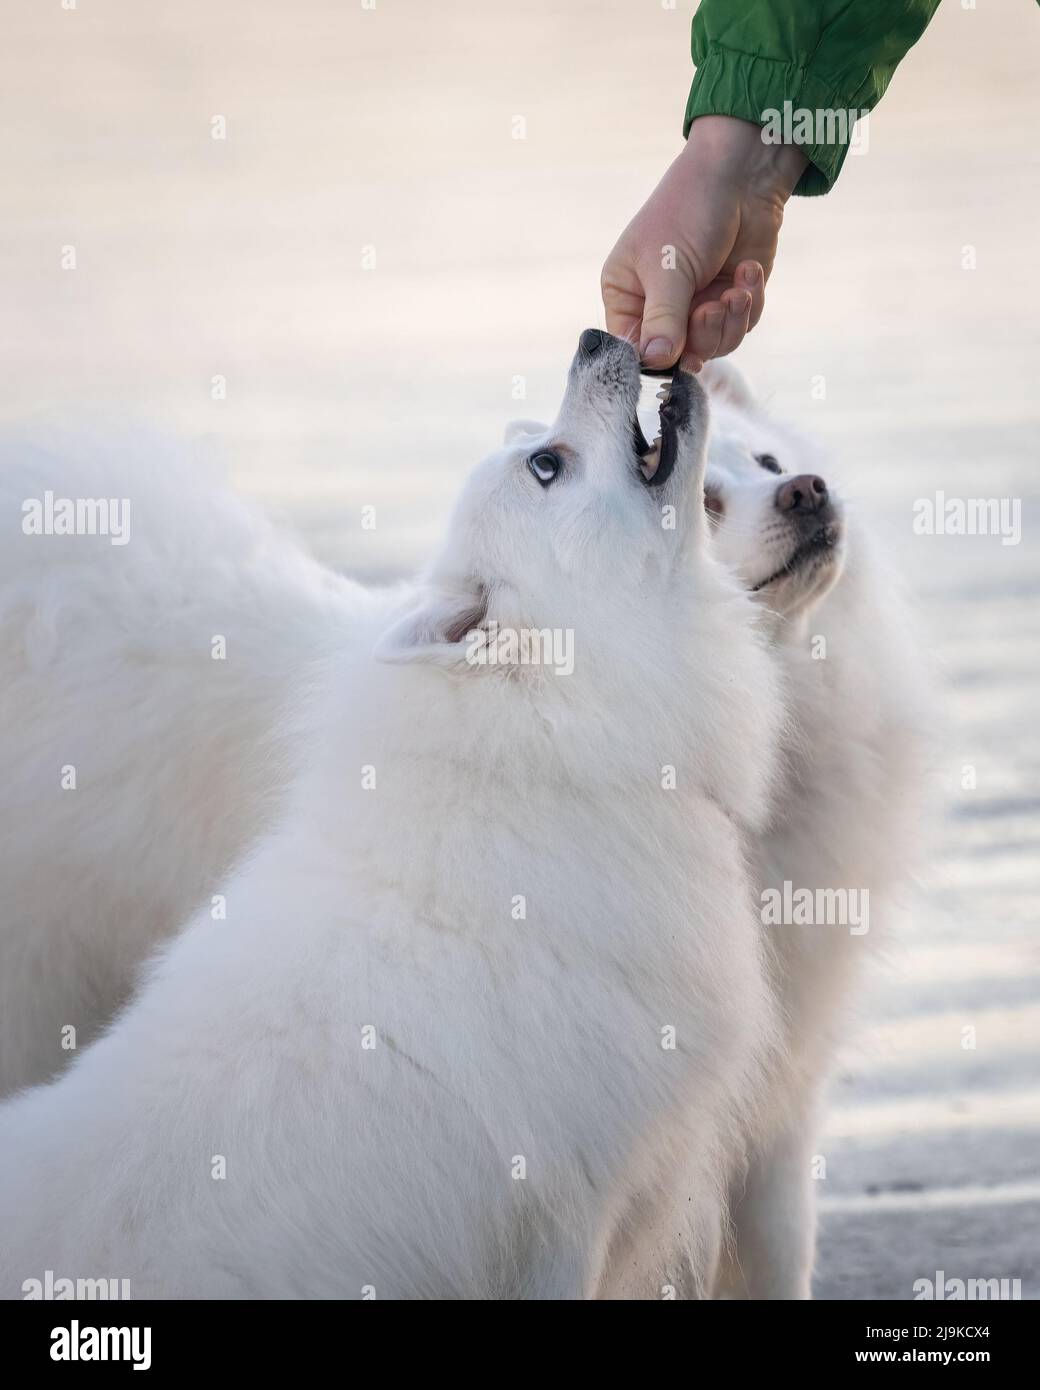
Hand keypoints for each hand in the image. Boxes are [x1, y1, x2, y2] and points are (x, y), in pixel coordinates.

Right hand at [601, 116, 807, 370]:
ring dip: (729, 321)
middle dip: (702, 334)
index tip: (677, 355)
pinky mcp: (729, 300)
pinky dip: (747, 304)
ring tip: (736, 289)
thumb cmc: (690, 210)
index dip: (654, 359)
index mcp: (626, 295)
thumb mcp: (669, 267)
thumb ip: (663, 320)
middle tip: (713, 306)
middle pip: (677, 354)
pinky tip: (747, 271)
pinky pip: (739, 327)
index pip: (632, 347)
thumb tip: (656, 362)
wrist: (742, 175)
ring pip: (712, 346)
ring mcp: (695, 305)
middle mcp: (657, 306)